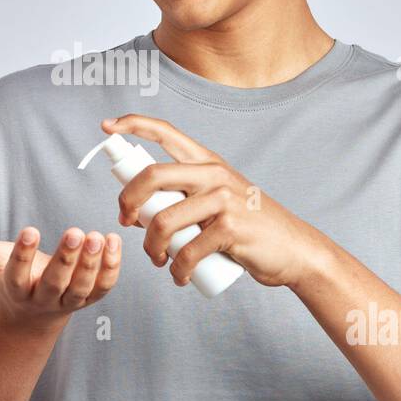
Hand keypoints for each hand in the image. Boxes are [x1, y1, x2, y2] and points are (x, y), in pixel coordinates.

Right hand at [0, 225, 121, 328]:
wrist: (33, 307)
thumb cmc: (7, 273)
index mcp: (16, 289)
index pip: (18, 275)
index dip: (24, 255)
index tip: (31, 229)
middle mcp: (43, 299)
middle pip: (55, 284)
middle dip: (66, 260)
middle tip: (74, 231)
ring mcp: (69, 301)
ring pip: (82, 289)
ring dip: (91, 264)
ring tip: (97, 235)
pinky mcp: (90, 297)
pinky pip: (104, 286)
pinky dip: (111, 267)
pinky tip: (114, 240)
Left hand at [104, 114, 329, 290]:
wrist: (293, 250)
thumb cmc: (247, 228)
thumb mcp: (217, 200)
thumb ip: (183, 198)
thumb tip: (136, 212)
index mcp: (207, 161)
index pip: (166, 132)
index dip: (134, 124)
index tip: (107, 126)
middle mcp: (213, 173)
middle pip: (151, 176)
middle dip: (127, 201)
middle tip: (125, 222)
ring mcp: (223, 199)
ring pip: (162, 221)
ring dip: (151, 248)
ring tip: (158, 261)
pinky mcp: (230, 228)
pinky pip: (186, 253)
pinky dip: (177, 271)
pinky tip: (181, 277)